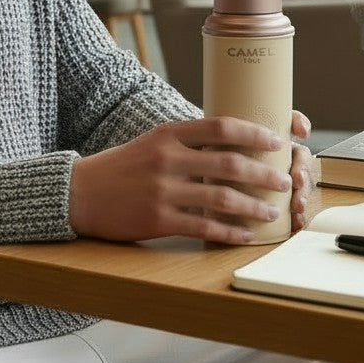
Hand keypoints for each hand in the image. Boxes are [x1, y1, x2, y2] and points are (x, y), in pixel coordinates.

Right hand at [69, 113, 311, 245]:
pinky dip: (229, 232)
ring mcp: (162, 190)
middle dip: (263, 174)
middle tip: (283, 181)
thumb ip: (186, 143)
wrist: (80, 193)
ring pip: (222, 198)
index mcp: (168, 134)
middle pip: (229, 163)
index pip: (221, 127)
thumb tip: (231, 146)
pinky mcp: (158, 220)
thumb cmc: (122, 168)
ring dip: (253, 206)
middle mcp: (167, 159)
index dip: (254, 134)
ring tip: (271, 212)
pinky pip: (204, 227)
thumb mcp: (152, 143)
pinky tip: (244, 236)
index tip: (276, 142)